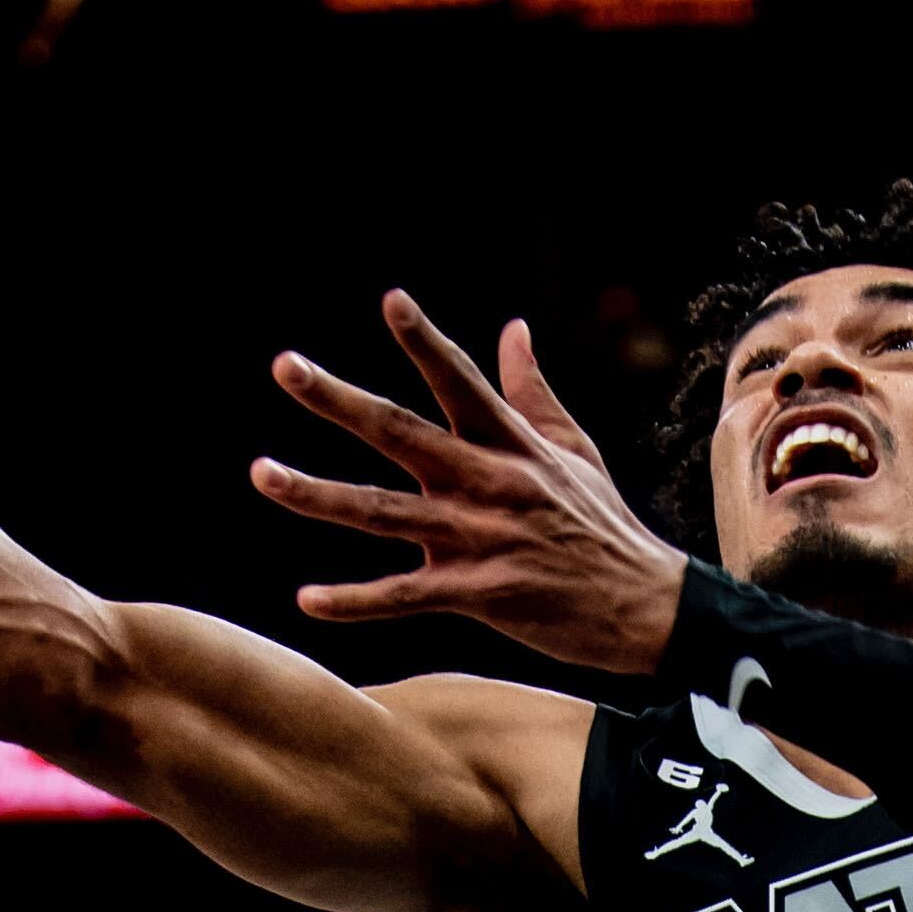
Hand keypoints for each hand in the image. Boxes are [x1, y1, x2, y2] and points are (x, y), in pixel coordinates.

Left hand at [253, 297, 687, 676]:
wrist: (649, 612)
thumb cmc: (606, 529)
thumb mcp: (576, 453)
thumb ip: (533, 393)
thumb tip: (514, 328)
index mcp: (511, 446)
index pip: (461, 382)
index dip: (426, 341)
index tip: (391, 300)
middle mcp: (488, 484)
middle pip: (400, 433)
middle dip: (338, 400)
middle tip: (287, 366)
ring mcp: (479, 540)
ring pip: (382, 512)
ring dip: (318, 493)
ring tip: (263, 473)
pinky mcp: (478, 596)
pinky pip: (403, 596)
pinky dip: (354, 601)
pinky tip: (308, 600)